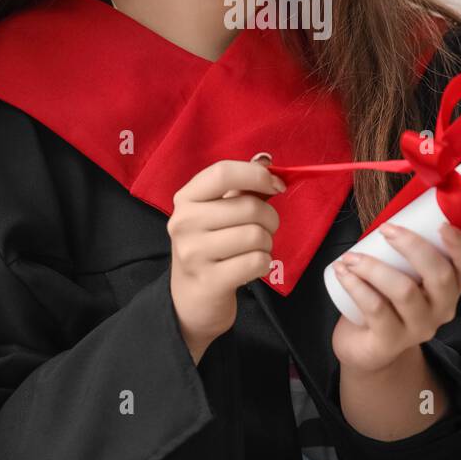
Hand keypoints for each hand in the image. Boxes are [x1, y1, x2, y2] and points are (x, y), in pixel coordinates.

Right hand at [168, 155, 283, 362]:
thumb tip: (266, 159)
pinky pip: (257, 261)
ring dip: (267, 243)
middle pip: (249, 206)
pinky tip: (252, 266)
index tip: (276, 186)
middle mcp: (184, 222)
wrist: (189, 300)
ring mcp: (193, 253)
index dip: (256, 175)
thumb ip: (241, 186)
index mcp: (186, 198)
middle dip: (270, 218)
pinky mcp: (209, 281)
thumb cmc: (210, 248)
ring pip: (256, 235)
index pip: (223, 173)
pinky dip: (264, 263)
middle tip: (265, 228)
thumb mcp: (218, 213)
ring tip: (254, 249)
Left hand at [331, 222, 460, 374]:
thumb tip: (394, 209)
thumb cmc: (387, 298)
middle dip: (412, 246)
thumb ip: (406, 247)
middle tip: (386, 230)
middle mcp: (442, 309)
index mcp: (451, 288)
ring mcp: (418, 328)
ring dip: (374, 266)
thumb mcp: (404, 273)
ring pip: (405, 291)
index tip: (442, 225)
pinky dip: (357, 286)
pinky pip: (376, 309)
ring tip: (350, 256)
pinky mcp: (391, 341)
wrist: (368, 346)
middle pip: (440, 276)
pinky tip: (342, 272)